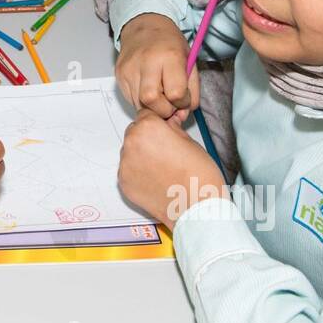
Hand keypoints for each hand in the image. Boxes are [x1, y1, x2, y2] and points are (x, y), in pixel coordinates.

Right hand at [115, 13, 199, 118]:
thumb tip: (183, 113)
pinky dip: (142, 101)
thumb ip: (192, 90)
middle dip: (164, 110)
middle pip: (152, 101)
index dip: (182, 102)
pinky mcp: (120, 75)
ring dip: (153, 107)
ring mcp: (130, 69)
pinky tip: (149, 90)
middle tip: (170, 104)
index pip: (175, 93)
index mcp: (169, 57)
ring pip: (140, 104)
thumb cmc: (170, 45)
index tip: (183, 99)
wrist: (145, 28)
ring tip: (161, 96)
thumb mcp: (189, 62)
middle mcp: (147, 62)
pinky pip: (131, 99)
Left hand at [119, 108, 225, 230]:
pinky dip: (138, 173)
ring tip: (162, 168)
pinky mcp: (123, 183)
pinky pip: (128, 170)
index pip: (145, 115)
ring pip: (130, 152)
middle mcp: (131, 143)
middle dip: (147, 138)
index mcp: (148, 127)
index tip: (164, 131)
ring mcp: (125, 164)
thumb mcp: (190, 141)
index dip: (157, 123)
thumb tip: (168, 121)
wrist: (196, 207)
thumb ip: (172, 128)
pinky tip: (155, 180)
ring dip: (141, 155)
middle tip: (165, 151)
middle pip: (135, 133)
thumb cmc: (199, 175)